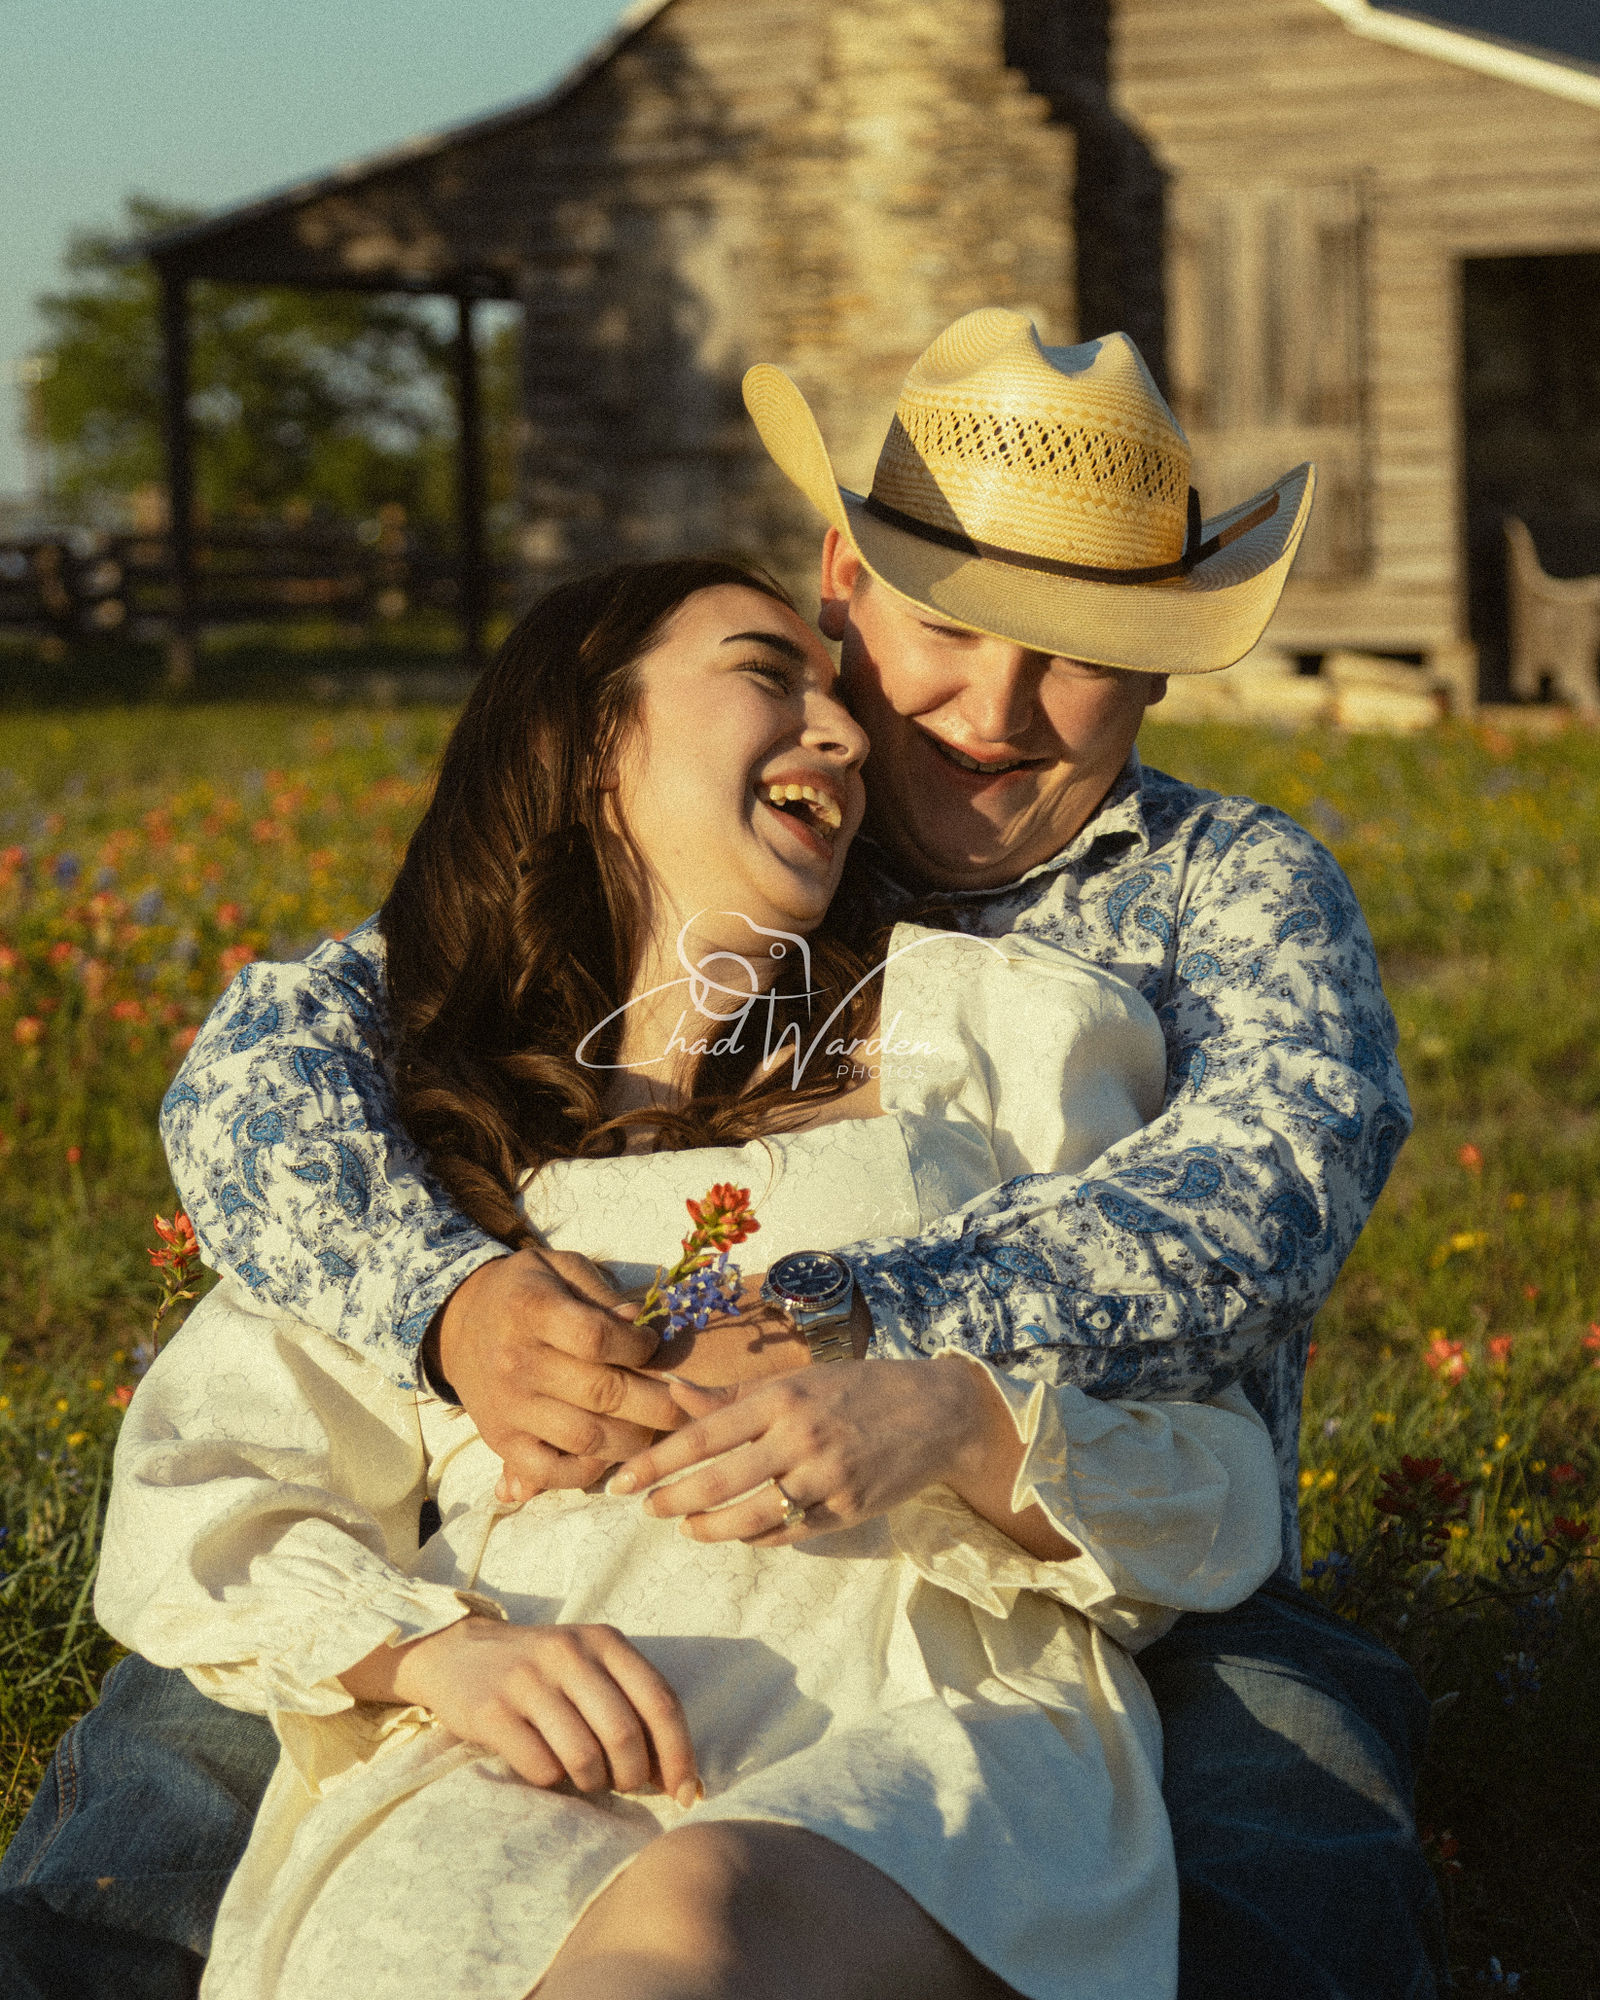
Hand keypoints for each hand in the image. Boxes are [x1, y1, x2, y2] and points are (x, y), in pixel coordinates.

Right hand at [340, 1616, 698, 1802]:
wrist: (457, 1652)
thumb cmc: (542, 1670)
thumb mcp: (590, 1665)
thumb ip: (633, 1705)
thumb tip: (679, 1777)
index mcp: (605, 1640)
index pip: (660, 1701)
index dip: (680, 1754)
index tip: (687, 1793)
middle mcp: (569, 1653)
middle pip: (624, 1734)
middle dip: (633, 1776)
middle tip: (622, 1785)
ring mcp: (528, 1680)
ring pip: (584, 1757)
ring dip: (593, 1784)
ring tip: (586, 1780)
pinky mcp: (492, 1711)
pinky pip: (541, 1767)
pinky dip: (553, 1783)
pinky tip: (548, 1771)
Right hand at [432, 1248, 683, 1495]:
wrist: (461, 1322)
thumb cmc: (527, 1291)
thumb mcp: (561, 1269)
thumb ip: (601, 1294)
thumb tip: (636, 1323)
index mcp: (530, 1310)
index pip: (596, 1338)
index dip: (638, 1346)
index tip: (654, 1346)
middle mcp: (515, 1361)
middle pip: (601, 1393)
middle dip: (656, 1402)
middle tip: (682, 1402)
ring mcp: (507, 1407)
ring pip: (586, 1438)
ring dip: (633, 1439)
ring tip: (654, 1428)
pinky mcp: (500, 1441)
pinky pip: (549, 1471)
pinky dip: (586, 1472)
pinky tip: (609, 1454)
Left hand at [606, 1357, 993, 1543]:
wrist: (939, 1412)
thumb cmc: (859, 1389)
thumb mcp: (797, 1381)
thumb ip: (733, 1395)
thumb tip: (672, 1393)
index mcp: (782, 1398)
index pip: (702, 1435)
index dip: (655, 1463)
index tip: (620, 1483)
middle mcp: (800, 1437)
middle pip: (716, 1482)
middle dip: (670, 1500)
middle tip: (645, 1509)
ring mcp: (826, 1479)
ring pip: (748, 1518)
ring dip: (708, 1528)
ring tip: (686, 1527)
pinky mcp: (847, 1511)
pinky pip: (787, 1534)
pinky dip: (755, 1537)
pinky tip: (737, 1533)